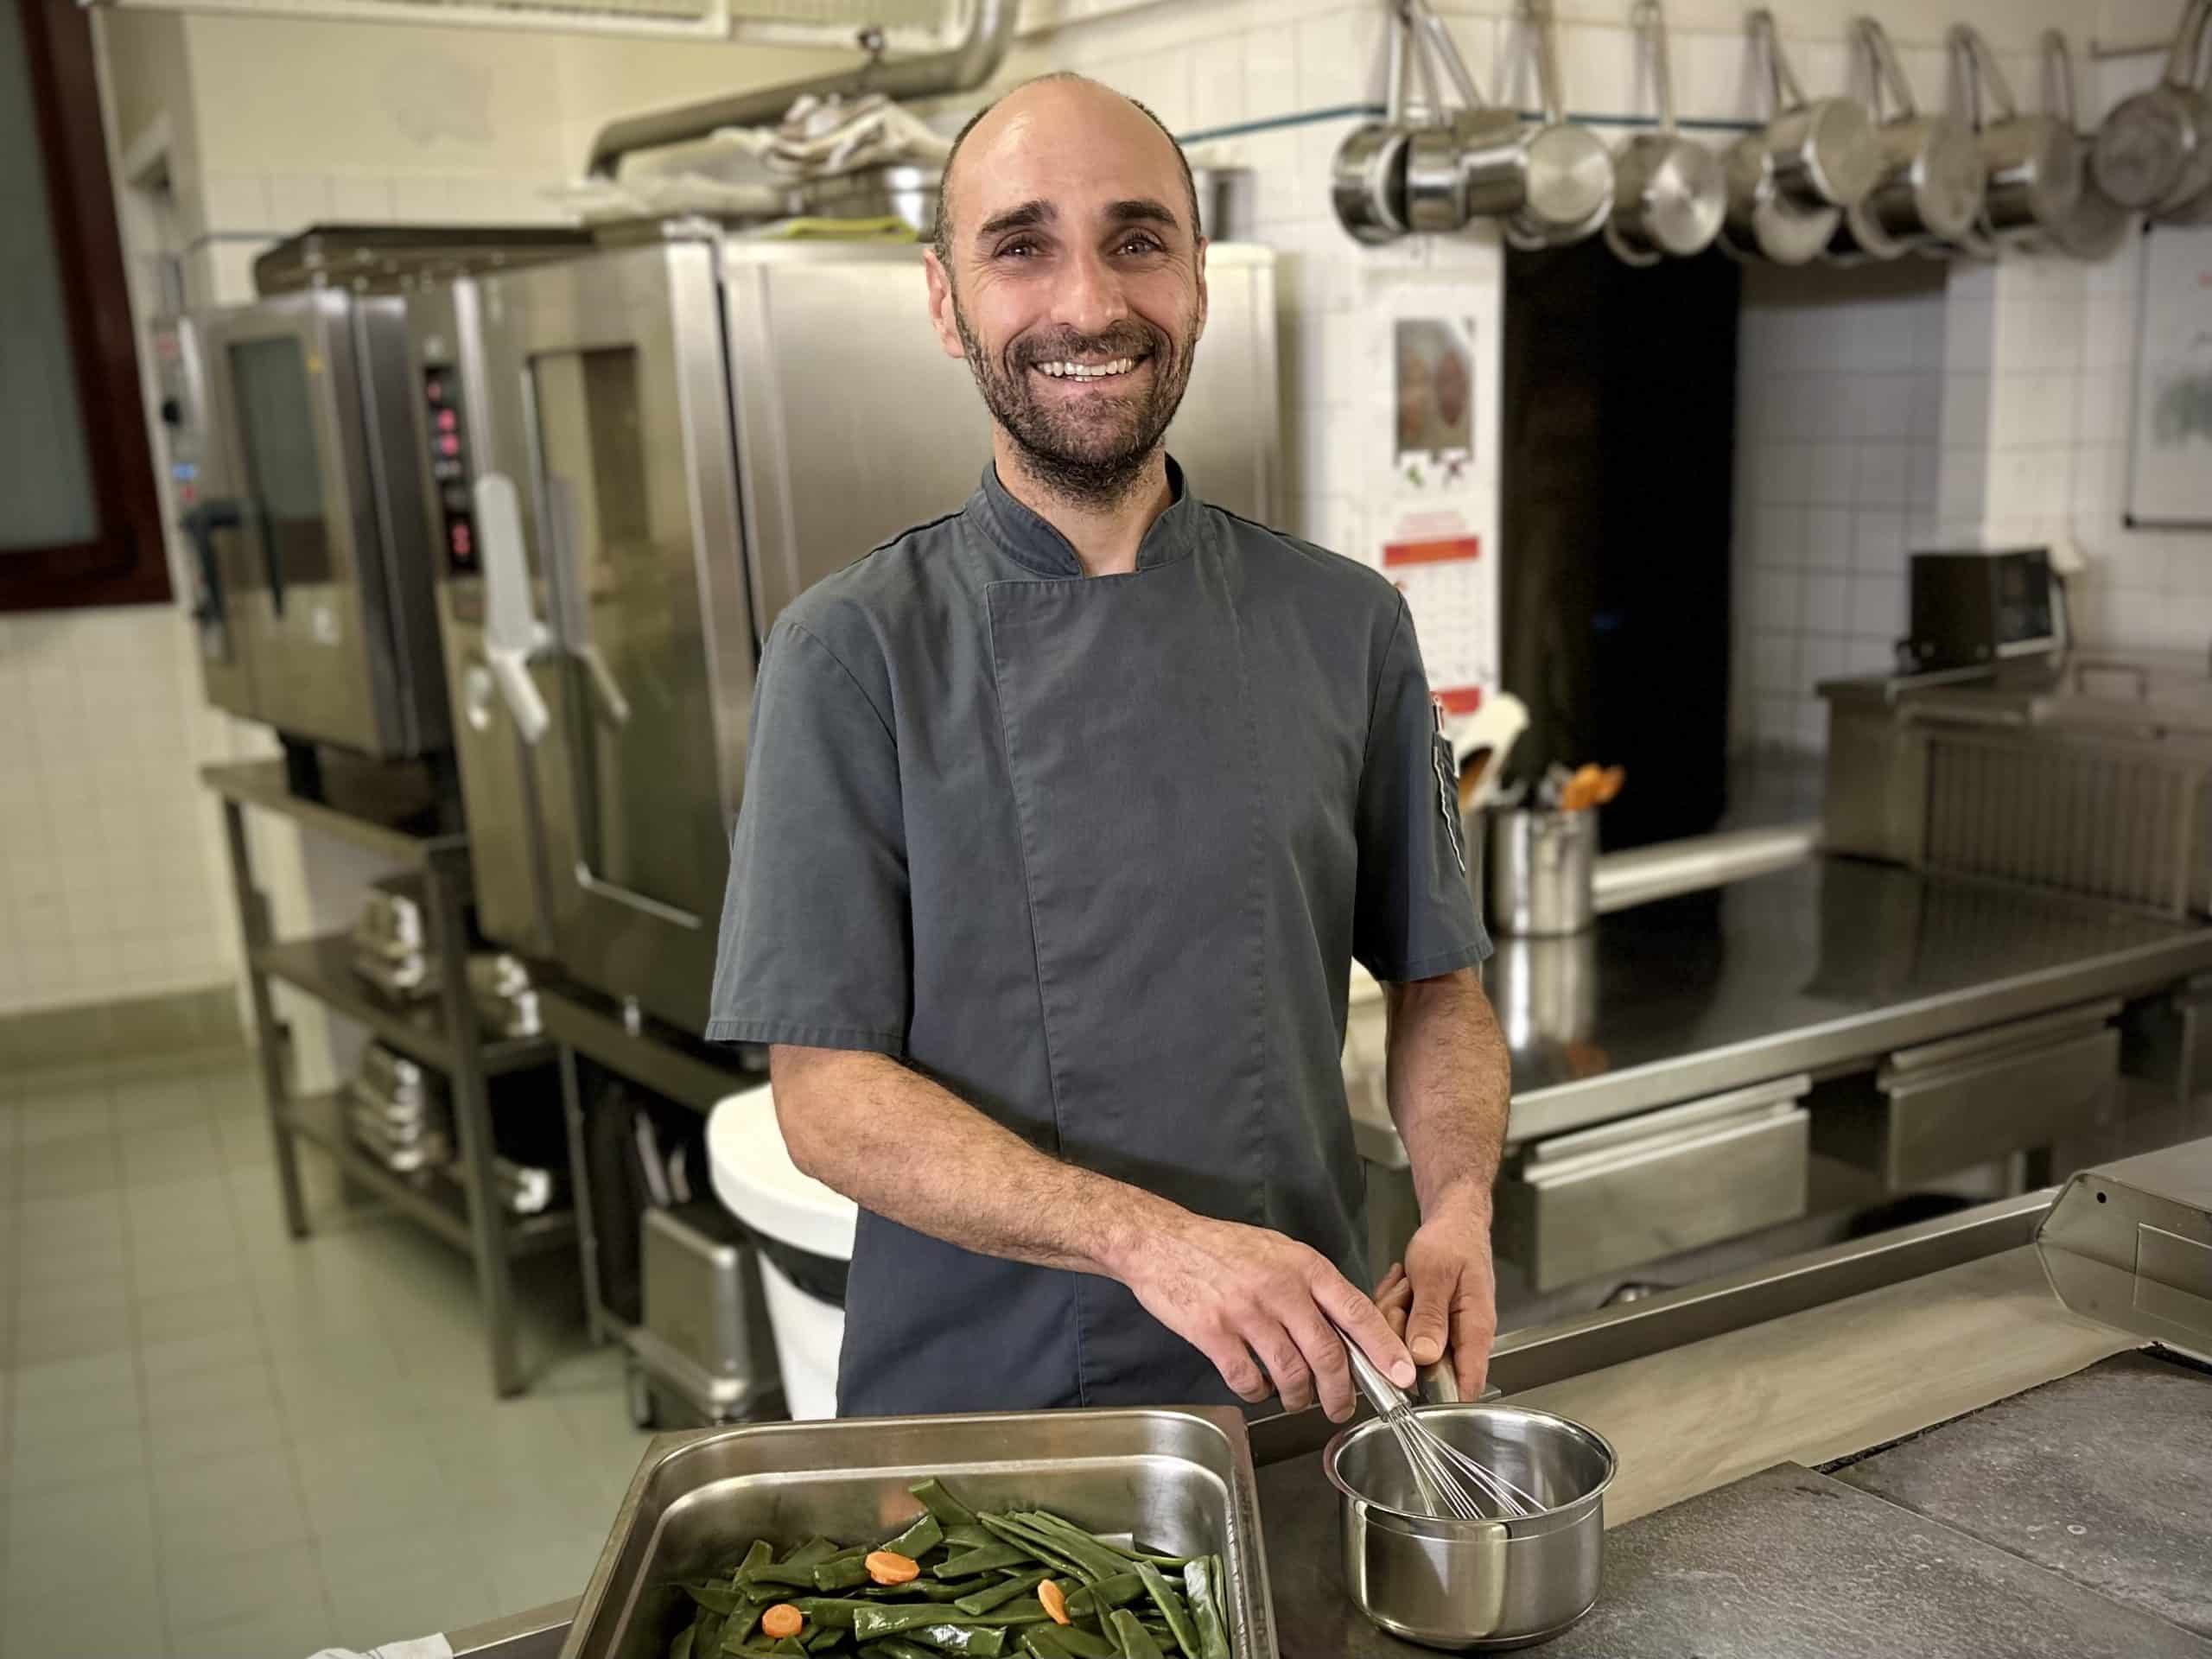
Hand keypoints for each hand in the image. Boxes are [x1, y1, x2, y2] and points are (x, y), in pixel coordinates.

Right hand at [1121, 1209, 1415, 1421]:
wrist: (1163, 1242)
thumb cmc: (1224, 1248)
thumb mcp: (1280, 1252)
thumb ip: (1313, 1287)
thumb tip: (1348, 1330)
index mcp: (1304, 1266)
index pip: (1357, 1312)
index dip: (1385, 1349)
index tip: (1404, 1376)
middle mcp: (1280, 1289)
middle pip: (1328, 1355)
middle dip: (1342, 1393)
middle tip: (1342, 1408)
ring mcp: (1246, 1312)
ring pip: (1292, 1374)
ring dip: (1299, 1399)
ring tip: (1297, 1401)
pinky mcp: (1213, 1333)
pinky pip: (1249, 1380)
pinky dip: (1258, 1393)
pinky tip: (1258, 1387)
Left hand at [1372, 1195, 1497, 1400]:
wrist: (1454, 1221)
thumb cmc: (1454, 1241)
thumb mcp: (1435, 1274)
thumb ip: (1430, 1316)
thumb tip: (1423, 1356)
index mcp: (1475, 1331)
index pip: (1466, 1386)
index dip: (1438, 1397)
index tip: (1405, 1383)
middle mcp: (1461, 1339)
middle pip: (1422, 1366)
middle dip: (1400, 1334)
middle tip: (1405, 1298)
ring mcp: (1442, 1334)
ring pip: (1404, 1347)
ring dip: (1394, 1314)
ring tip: (1408, 1285)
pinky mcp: (1427, 1326)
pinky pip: (1398, 1331)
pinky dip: (1393, 1307)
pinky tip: (1402, 1285)